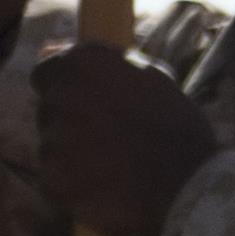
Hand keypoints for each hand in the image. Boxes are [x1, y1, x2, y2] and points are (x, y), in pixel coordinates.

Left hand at [33, 41, 220, 235]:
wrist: (188, 180)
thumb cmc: (176, 123)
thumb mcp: (148, 74)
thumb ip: (99, 62)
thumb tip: (48, 49)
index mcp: (82, 63)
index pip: (46, 73)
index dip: (64, 89)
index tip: (84, 105)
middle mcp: (61, 95)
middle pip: (47, 110)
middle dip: (69, 123)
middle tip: (106, 140)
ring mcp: (54, 138)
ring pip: (50, 146)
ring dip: (70, 155)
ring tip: (110, 165)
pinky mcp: (53, 178)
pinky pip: (53, 179)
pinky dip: (71, 185)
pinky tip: (103, 186)